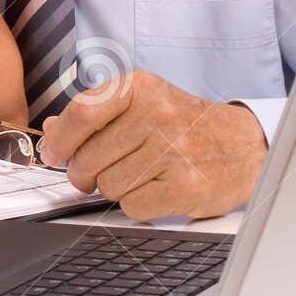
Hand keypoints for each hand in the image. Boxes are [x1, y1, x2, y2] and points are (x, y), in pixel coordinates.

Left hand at [38, 70, 267, 220]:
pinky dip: (135, 205)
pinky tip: (152, 190)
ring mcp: (173, 151)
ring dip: (113, 188)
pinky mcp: (185, 187)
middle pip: (88, 157)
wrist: (245, 145)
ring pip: (107, 185)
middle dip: (83, 172)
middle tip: (95, 173)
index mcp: (140, 88)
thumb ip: (94, 114)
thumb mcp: (142, 103)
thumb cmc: (186, 124)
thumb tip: (50, 131)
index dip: (59, 140)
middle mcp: (157, 115)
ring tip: (136, 176)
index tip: (52, 154)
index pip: (82, 114)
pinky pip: (132, 206)